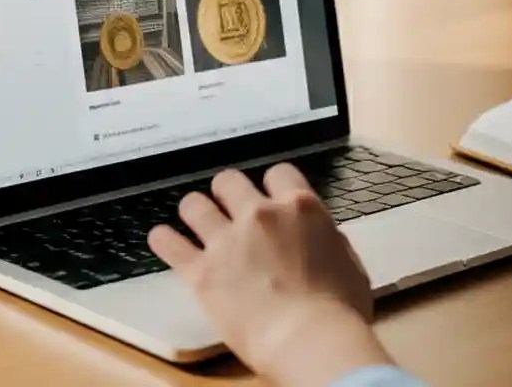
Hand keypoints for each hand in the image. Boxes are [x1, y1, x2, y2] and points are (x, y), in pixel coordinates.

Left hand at [148, 164, 390, 386]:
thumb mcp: (349, 265)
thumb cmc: (339, 310)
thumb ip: (329, 242)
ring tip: (195, 222)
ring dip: (195, 212)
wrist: (309, 338)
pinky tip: (162, 239)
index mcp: (301, 208)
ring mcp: (227, 240)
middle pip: (229, 181)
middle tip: (229, 210)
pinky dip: (163, 240)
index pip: (279, 173)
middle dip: (227, 193)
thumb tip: (322, 237)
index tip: (269, 198)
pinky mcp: (201, 271)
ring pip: (194, 204)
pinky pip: (169, 243)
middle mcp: (261, 214)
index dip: (272, 186)